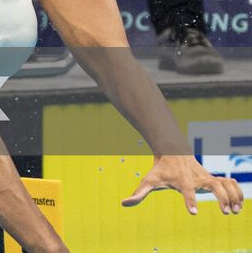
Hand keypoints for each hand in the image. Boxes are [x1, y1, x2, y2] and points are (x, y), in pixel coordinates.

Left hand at [122, 155, 243, 214]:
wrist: (173, 151)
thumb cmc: (160, 169)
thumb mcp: (149, 180)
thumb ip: (138, 193)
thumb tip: (123, 203)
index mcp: (182, 181)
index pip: (187, 192)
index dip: (190, 201)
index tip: (193, 213)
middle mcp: (197, 179)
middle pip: (213, 187)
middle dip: (222, 199)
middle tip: (226, 212)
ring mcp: (207, 177)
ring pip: (225, 183)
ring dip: (234, 195)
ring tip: (237, 210)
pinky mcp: (213, 177)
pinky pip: (229, 183)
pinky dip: (237, 191)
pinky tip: (240, 202)